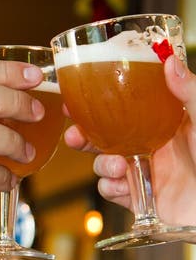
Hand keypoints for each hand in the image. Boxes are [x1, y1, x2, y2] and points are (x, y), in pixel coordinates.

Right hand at [64, 55, 195, 225]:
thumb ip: (189, 92)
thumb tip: (170, 62)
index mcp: (165, 123)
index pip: (125, 107)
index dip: (99, 103)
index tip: (77, 99)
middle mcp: (151, 145)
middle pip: (105, 136)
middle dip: (84, 136)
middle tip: (74, 136)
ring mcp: (144, 171)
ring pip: (104, 163)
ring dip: (102, 164)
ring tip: (116, 167)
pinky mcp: (139, 196)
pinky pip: (111, 189)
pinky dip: (111, 187)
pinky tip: (122, 185)